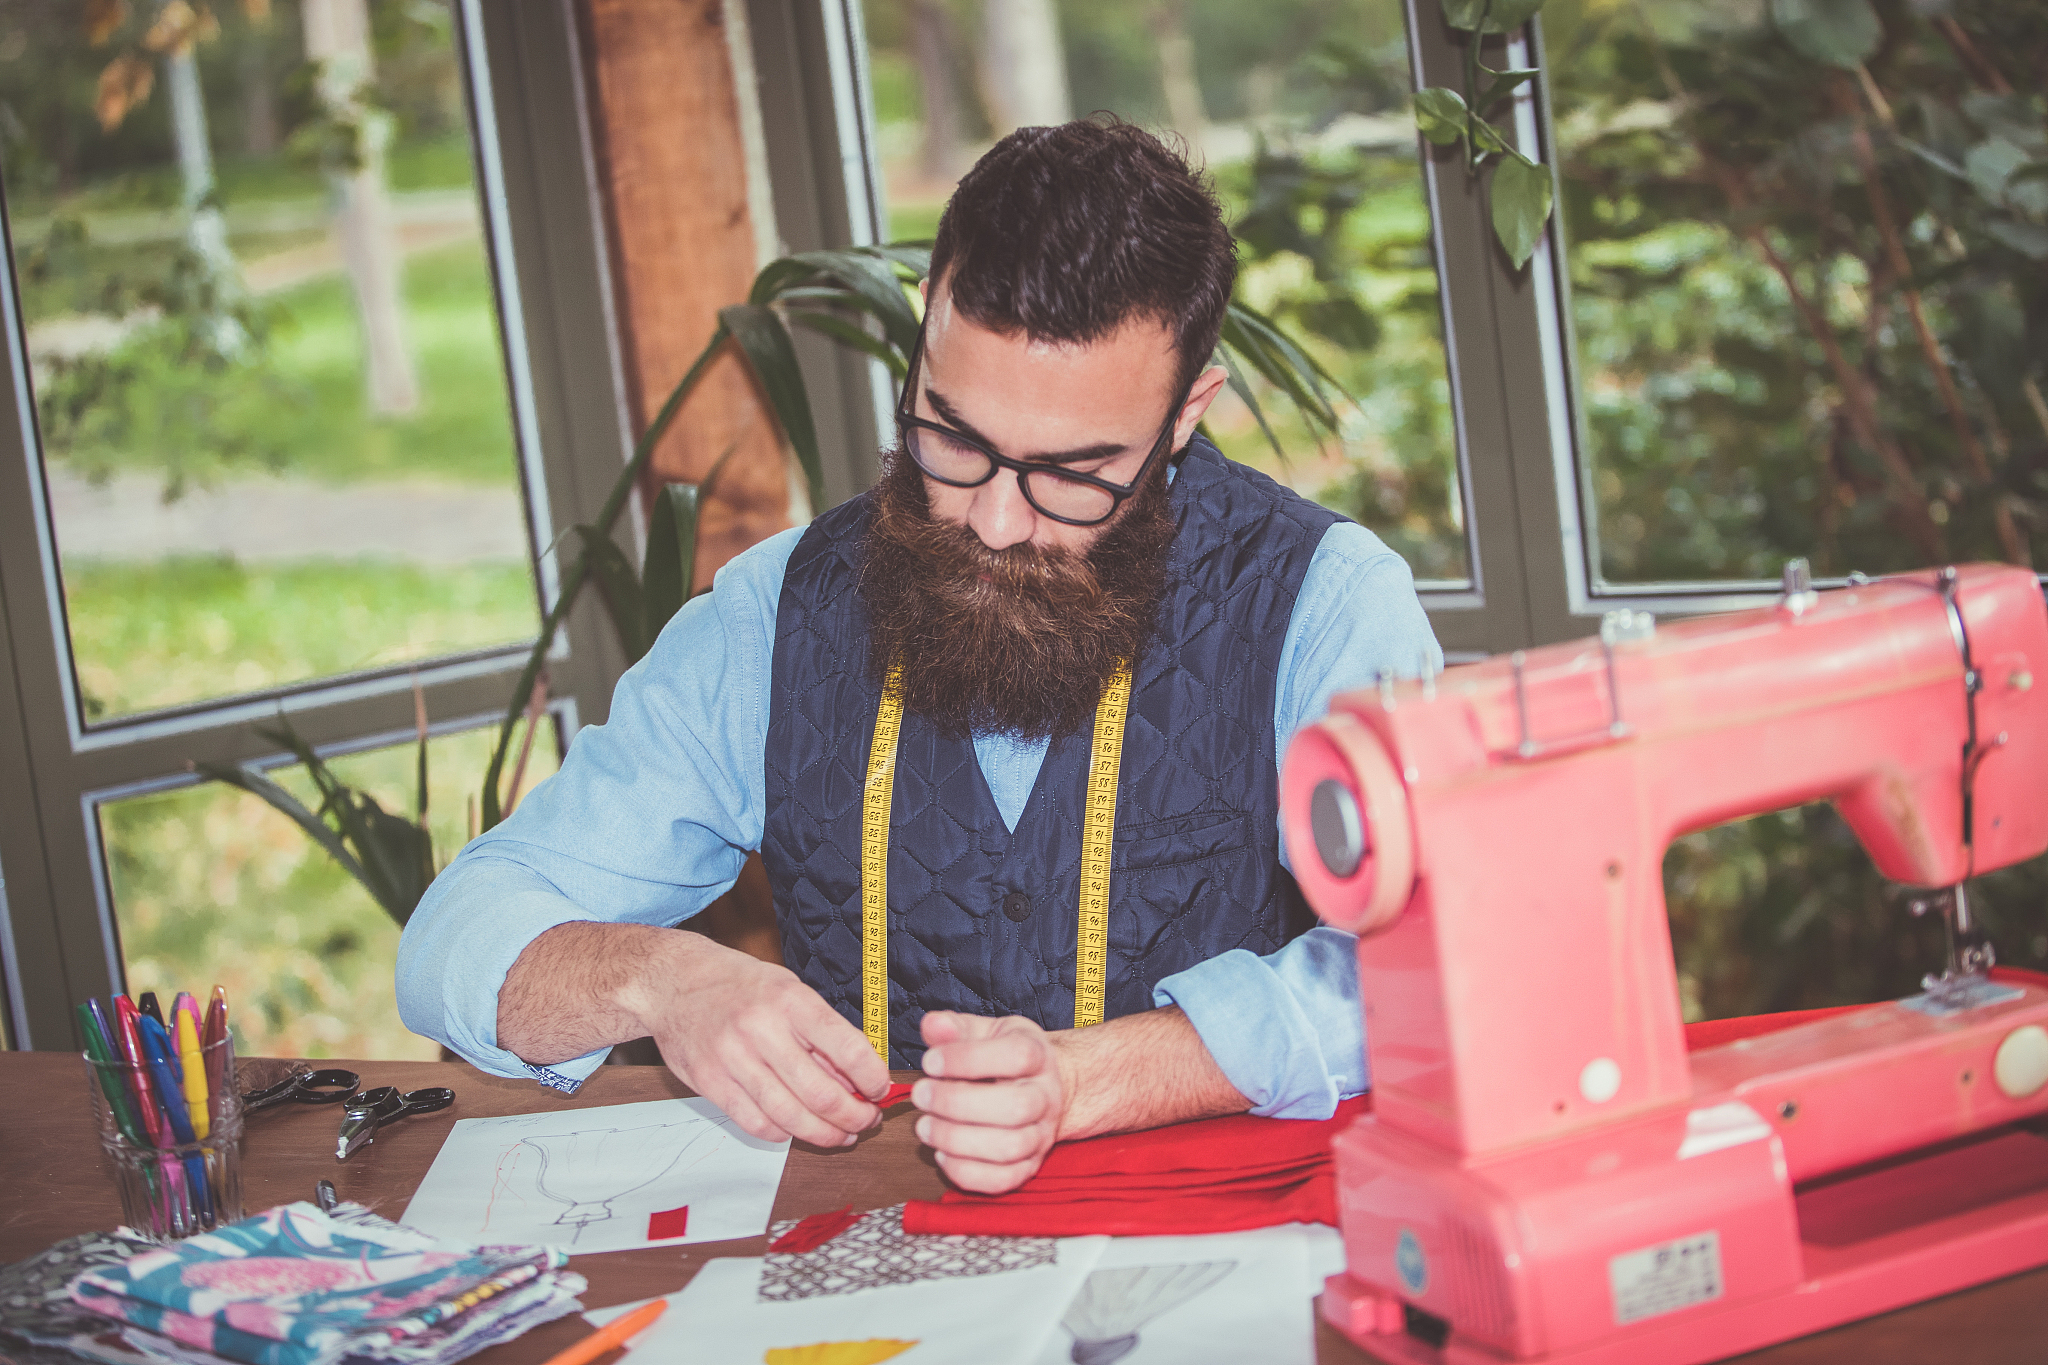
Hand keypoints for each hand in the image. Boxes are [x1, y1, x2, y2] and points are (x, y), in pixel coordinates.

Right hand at [622, 934, 891, 1147]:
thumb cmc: (739, 985)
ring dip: (824, 1134)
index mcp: (790, 1000)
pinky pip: (755, 1122)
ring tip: (842, 1135)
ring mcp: (732, 1058)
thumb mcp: (788, 989)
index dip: (872, 1077)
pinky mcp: (710, 1082)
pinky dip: (783, 1134)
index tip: (882, 1089)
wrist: (672, 982)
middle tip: (867, 1121)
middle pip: (821, 1092)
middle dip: (854, 1116)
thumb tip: (857, 1078)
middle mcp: (762, 1029)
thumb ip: (821, 1032)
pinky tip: (797, 1130)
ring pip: (790, 1116)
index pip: (847, 1047)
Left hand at [912, 1011, 1066, 1193]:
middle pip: (1015, 1107)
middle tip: (922, 1094)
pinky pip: (1004, 1180)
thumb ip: (957, 1028)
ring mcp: (1041, 1135)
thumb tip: (933, 1024)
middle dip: (958, 1103)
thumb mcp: (987, 1031)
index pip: (1015, 1056)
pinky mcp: (1030, 1165)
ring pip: (1009, 1148)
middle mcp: (1046, 1097)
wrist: (1046, 1086)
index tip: (930, 1061)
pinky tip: (943, 1153)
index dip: (968, 1059)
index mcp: (1037, 1056)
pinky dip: (968, 1172)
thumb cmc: (1009, 1057)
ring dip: (958, 1140)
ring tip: (925, 1126)